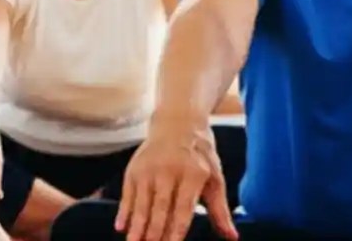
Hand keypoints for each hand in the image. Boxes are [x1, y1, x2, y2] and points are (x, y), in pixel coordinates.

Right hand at [115, 121, 237, 240]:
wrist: (177, 122)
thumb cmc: (200, 155)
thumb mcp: (215, 178)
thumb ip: (220, 210)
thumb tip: (231, 237)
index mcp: (192, 175)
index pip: (183, 209)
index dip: (176, 230)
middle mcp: (168, 171)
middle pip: (159, 208)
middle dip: (154, 232)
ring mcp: (148, 169)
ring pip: (141, 203)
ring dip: (137, 226)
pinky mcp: (134, 168)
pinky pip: (127, 194)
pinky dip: (124, 211)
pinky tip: (120, 227)